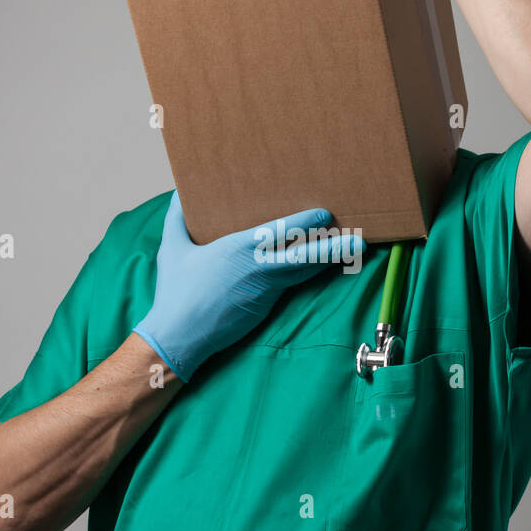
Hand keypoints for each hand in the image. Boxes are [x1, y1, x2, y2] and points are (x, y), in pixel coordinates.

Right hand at [133, 193, 363, 381]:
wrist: (179, 337)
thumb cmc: (175, 292)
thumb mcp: (172, 249)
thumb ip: (177, 219)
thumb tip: (178, 193)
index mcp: (235, 249)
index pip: (276, 233)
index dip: (302, 224)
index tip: (323, 214)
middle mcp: (255, 268)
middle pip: (301, 256)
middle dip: (331, 247)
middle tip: (359, 238)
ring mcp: (264, 289)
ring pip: (303, 271)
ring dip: (329, 260)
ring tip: (355, 248)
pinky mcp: (266, 305)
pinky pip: (294, 284)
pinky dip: (313, 272)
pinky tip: (329, 264)